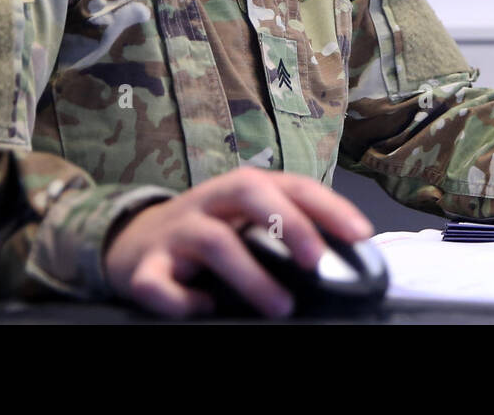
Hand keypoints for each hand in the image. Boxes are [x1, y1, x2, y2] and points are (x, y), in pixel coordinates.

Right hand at [102, 168, 373, 318]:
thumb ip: (283, 232)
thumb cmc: (207, 234)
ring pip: (212, 241)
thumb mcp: (244, 222)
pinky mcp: (145, 266)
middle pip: (249, 192)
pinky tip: (204, 309)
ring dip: (250, 276)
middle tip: (316, 261)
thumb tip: (340, 262)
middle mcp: (210, 201)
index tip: (360, 233)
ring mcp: (176, 231)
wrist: (132, 242)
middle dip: (288, 223)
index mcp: (241, 189)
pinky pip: (158, 282)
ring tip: (281, 307)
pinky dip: (182, 300)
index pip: (291, 185)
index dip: (328, 205)